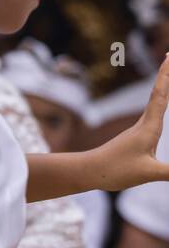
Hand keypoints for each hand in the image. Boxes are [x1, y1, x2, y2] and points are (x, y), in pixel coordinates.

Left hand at [93, 52, 168, 190]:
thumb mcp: (148, 173)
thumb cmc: (114, 170)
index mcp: (148, 128)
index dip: (166, 76)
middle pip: (159, 94)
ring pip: (155, 103)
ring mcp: (138, 130)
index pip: (160, 96)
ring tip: (168, 74)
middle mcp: (144, 125)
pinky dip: (160, 102)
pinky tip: (160, 105)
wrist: (87, 171)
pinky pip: (153, 115)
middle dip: (166, 75)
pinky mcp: (135, 138)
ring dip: (163, 87)